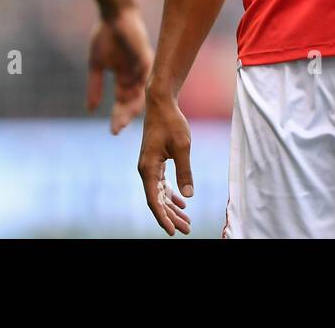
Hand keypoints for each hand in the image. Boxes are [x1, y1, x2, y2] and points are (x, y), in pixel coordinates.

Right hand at [85, 6, 152, 133]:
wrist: (112, 15)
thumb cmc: (104, 37)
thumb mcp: (96, 65)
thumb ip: (95, 87)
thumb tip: (90, 110)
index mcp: (125, 79)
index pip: (122, 102)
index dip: (118, 116)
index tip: (113, 132)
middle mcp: (136, 76)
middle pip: (133, 101)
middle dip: (125, 115)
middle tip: (119, 128)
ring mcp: (142, 66)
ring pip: (141, 91)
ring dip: (134, 104)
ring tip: (127, 116)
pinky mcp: (145, 55)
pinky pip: (145, 73)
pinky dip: (140, 84)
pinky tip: (134, 95)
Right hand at [136, 92, 193, 235]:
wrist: (161, 104)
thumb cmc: (172, 123)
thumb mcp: (183, 147)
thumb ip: (185, 171)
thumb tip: (188, 195)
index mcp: (148, 168)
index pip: (154, 200)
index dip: (163, 218)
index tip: (173, 232)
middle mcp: (145, 170)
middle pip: (157, 200)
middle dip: (172, 217)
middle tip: (187, 229)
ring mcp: (149, 166)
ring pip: (159, 194)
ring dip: (172, 207)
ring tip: (187, 221)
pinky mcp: (155, 162)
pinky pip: (161, 184)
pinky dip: (171, 194)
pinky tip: (182, 202)